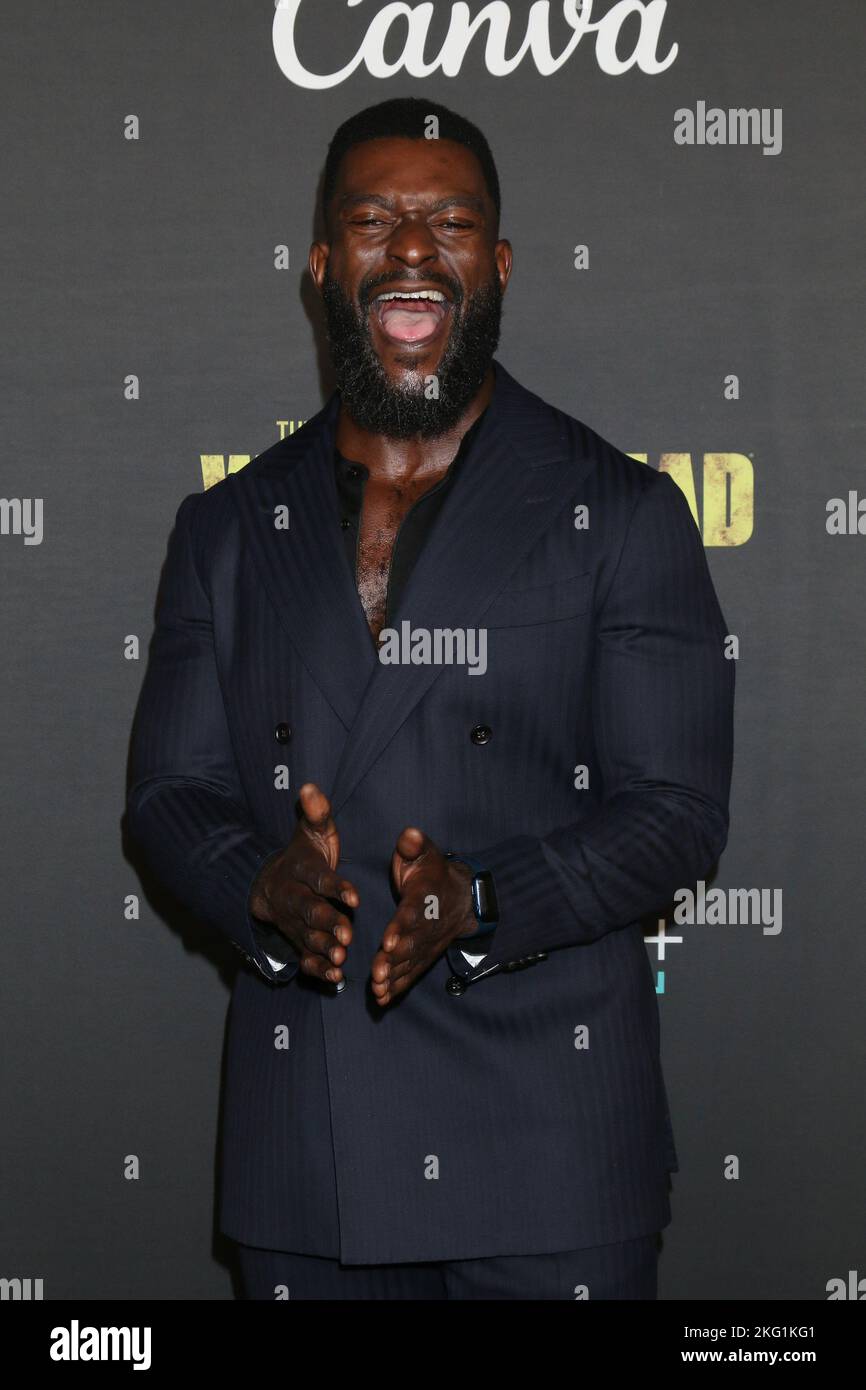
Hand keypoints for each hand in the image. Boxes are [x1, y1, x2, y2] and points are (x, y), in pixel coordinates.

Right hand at [248, 782, 357, 983]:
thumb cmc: (302, 857)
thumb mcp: (310, 833)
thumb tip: (310, 786)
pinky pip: (304, 959)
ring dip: (324, 949)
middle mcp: (294, 899)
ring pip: (307, 938)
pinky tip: (336, 978)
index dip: (336, 888)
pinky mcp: (297, 942)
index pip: (319, 879)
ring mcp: (293, 923)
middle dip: (327, 924)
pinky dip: (318, 970)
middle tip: (348, 935)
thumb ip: (316, 814)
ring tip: (343, 958)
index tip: (355, 897)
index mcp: (300, 871)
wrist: (268, 885)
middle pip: (309, 912)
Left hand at [371, 827, 475, 1006]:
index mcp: (425, 898)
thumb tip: (409, 834)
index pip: (413, 914)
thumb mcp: (425, 853)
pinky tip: (382, 998)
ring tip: (377, 989)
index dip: (401, 928)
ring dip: (394, 977)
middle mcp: (427, 924)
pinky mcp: (424, 955)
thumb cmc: (431, 871)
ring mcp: (427, 943)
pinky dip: (398, 986)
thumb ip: (415, 845)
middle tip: (377, 974)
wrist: (460, 896)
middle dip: (394, 961)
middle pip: (411, 945)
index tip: (388, 940)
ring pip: (410, 963)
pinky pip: (412, 973)